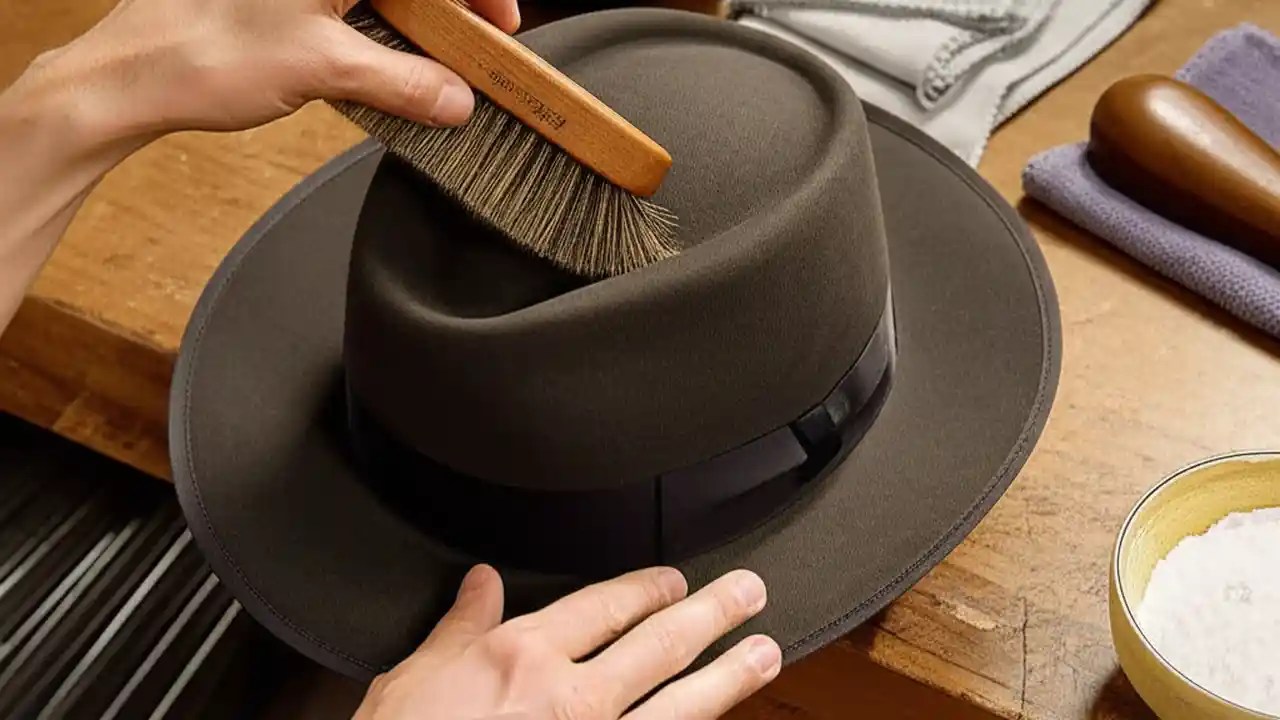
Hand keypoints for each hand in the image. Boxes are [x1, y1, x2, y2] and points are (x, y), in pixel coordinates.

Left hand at [21, 0, 518, 148]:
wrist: (131, 76)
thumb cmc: (203, 50)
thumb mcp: (324, 68)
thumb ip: (402, 81)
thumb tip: (455, 96)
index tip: (502, 27)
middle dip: (449, 11)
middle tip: (474, 55)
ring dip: (414, 26)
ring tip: (437, 68)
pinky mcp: (285, 2)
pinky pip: (351, 8)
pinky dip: (379, 33)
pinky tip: (390, 66)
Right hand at [354, 565, 780, 719]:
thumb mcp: (410, 682)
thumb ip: (457, 629)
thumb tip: (481, 582)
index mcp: (520, 657)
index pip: (602, 606)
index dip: (646, 589)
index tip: (673, 580)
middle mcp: (570, 696)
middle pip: (660, 642)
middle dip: (711, 613)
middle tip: (749, 593)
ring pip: (681, 704)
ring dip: (729, 675)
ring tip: (765, 651)